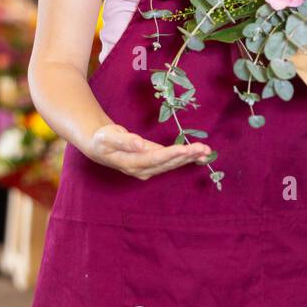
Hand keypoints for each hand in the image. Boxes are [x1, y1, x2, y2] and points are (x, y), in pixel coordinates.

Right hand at [83, 123, 212, 180]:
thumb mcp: (108, 137)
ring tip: (206, 151)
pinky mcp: (154, 163)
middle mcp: (143, 169)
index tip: (184, 148)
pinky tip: (201, 155)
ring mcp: (149, 168)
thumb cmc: (103, 139)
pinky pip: (172, 162)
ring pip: (172, 164)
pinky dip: (187, 158)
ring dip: (190, 158)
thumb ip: (124, 141)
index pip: (154, 159)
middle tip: (203, 148)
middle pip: (167, 163)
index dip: (170, 154)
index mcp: (131, 163)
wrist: (100, 147)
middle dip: (186, 156)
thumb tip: (139, 144)